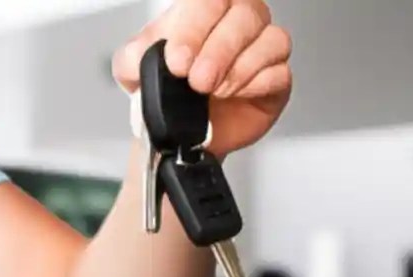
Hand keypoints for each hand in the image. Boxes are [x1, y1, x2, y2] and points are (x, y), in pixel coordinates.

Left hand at [113, 0, 292, 156]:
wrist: (180, 130)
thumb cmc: (166, 89)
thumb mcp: (134, 71)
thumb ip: (133, 57)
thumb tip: (140, 56)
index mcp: (203, 9)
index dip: (195, 28)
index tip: (177, 60)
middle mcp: (236, 19)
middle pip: (244, 14)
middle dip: (218, 52)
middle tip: (197, 81)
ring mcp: (261, 46)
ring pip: (270, 40)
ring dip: (237, 71)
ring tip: (212, 91)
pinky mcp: (277, 77)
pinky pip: (279, 73)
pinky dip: (254, 86)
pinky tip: (234, 95)